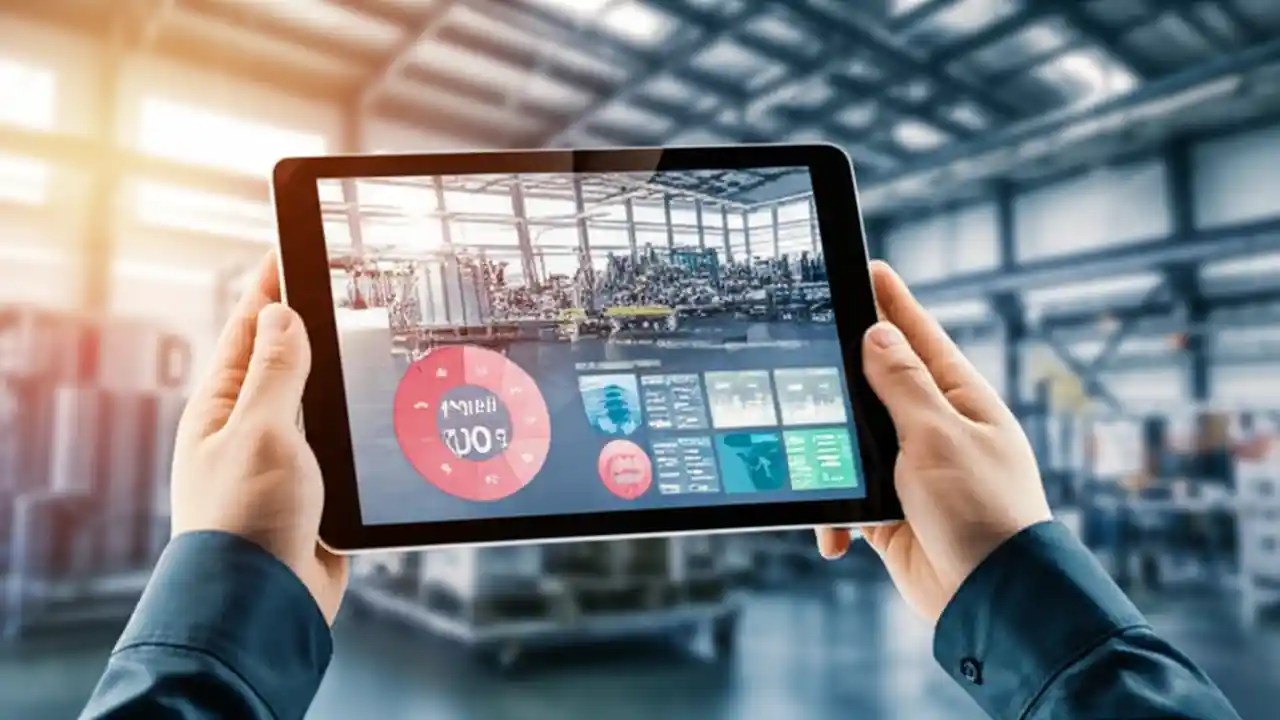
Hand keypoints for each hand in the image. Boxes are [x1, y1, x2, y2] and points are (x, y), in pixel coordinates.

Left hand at [170, 253, 347, 623]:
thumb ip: (276, 372)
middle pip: (287, 359)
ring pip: (322, 402)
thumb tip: (279, 314)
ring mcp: (285, 460)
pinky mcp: (318, 491)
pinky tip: (388, 410)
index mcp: (221, 407)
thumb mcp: (260, 431)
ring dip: (344, 376)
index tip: (293, 245)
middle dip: (315, 323)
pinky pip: (343, 444)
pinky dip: (362, 423)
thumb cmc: (246, 523)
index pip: (247, 328)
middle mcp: (250, 428)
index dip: (270, 285)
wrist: (267, 606)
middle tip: (349, 283)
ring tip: (377, 337)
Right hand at [816, 262, 1050, 621]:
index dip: (892, 302)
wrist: (989, 600)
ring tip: (813, 462)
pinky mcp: (891, 512)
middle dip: (842, 379)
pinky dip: (836, 515)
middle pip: (877, 384)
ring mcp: (912, 470)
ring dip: (832, 458)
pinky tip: (837, 535)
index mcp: (961, 400)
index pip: (919, 337)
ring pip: (853, 442)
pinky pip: (848, 498)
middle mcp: (935, 428)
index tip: (867, 266)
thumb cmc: (982, 513)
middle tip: (807, 349)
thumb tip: (877, 335)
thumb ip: (902, 386)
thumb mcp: (938, 437)